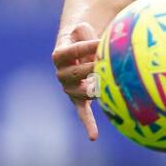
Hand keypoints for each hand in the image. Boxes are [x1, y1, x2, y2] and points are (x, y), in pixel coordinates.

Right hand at [52, 21, 99, 140]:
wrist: (78, 48)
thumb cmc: (85, 35)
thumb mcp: (84, 28)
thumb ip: (89, 32)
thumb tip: (105, 36)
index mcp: (59, 54)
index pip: (70, 51)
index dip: (85, 47)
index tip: (101, 42)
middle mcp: (61, 73)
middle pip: (75, 74)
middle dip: (91, 70)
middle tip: (106, 67)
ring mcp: (69, 88)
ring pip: (81, 93)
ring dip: (94, 91)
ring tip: (105, 89)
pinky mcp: (79, 100)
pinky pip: (82, 113)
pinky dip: (88, 124)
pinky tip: (93, 136)